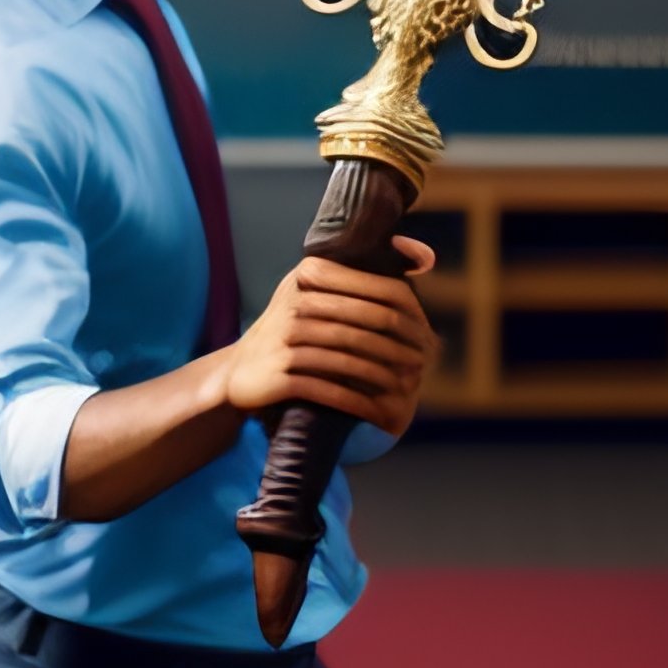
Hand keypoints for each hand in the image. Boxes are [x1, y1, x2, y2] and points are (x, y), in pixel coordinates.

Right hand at [216, 238, 438, 437]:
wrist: (241, 371)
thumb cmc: (292, 328)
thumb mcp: (316, 289)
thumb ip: (365, 273)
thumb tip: (427, 257)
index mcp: (312, 272)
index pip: (381, 289)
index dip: (412, 314)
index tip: (427, 335)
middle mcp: (296, 301)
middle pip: (370, 323)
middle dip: (403, 346)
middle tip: (423, 363)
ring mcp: (286, 338)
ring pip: (353, 357)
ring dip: (385, 375)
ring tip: (408, 386)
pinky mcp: (279, 374)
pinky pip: (329, 388)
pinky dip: (357, 401)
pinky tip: (377, 410)